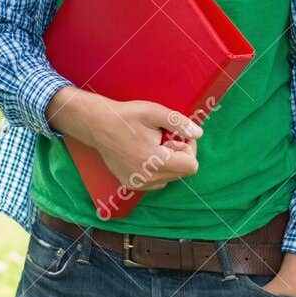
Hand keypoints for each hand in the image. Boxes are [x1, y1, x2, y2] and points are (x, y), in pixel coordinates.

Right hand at [47, 88, 201, 192]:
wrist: (97, 124)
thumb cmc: (126, 116)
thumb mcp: (154, 112)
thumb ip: (179, 123)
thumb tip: (198, 134)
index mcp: (155, 162)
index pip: (191, 166)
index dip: (189, 148)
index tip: (176, 135)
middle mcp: (147, 178)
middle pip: (182, 172)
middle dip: (178, 154)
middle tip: (163, 138)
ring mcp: (138, 183)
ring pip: (170, 178)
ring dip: (168, 162)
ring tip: (152, 145)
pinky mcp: (131, 184)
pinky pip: (157, 181)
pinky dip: (157, 169)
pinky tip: (145, 153)